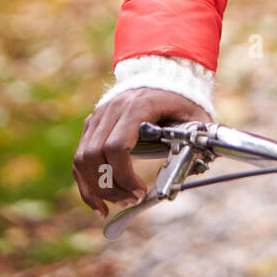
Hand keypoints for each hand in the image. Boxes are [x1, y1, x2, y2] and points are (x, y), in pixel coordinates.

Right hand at [73, 89, 209, 217]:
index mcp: (138, 106)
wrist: (164, 73)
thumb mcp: (196, 117)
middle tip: (130, 200)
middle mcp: (113, 109)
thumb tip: (191, 172)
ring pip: (82, 159)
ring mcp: (99, 116)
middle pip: (94, 155)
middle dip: (110, 186)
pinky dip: (86, 184)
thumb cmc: (182, 99)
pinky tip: (99, 203)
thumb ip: (196, 142)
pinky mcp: (92, 124)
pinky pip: (80, 158)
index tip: (139, 191)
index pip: (117, 146)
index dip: (124, 175)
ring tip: (118, 203)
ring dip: (96, 189)